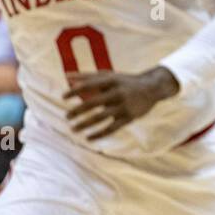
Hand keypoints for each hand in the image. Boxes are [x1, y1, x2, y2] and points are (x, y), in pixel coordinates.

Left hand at [63, 67, 178, 139]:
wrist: (151, 88)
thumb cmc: (124, 81)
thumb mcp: (108, 76)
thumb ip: (87, 76)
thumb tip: (66, 77)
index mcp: (110, 80)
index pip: (88, 85)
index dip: (74, 91)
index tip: (63, 97)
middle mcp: (117, 92)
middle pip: (93, 103)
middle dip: (78, 111)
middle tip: (67, 117)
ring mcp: (123, 106)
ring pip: (101, 117)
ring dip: (85, 124)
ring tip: (73, 129)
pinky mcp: (129, 117)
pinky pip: (112, 128)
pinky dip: (99, 134)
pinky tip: (88, 138)